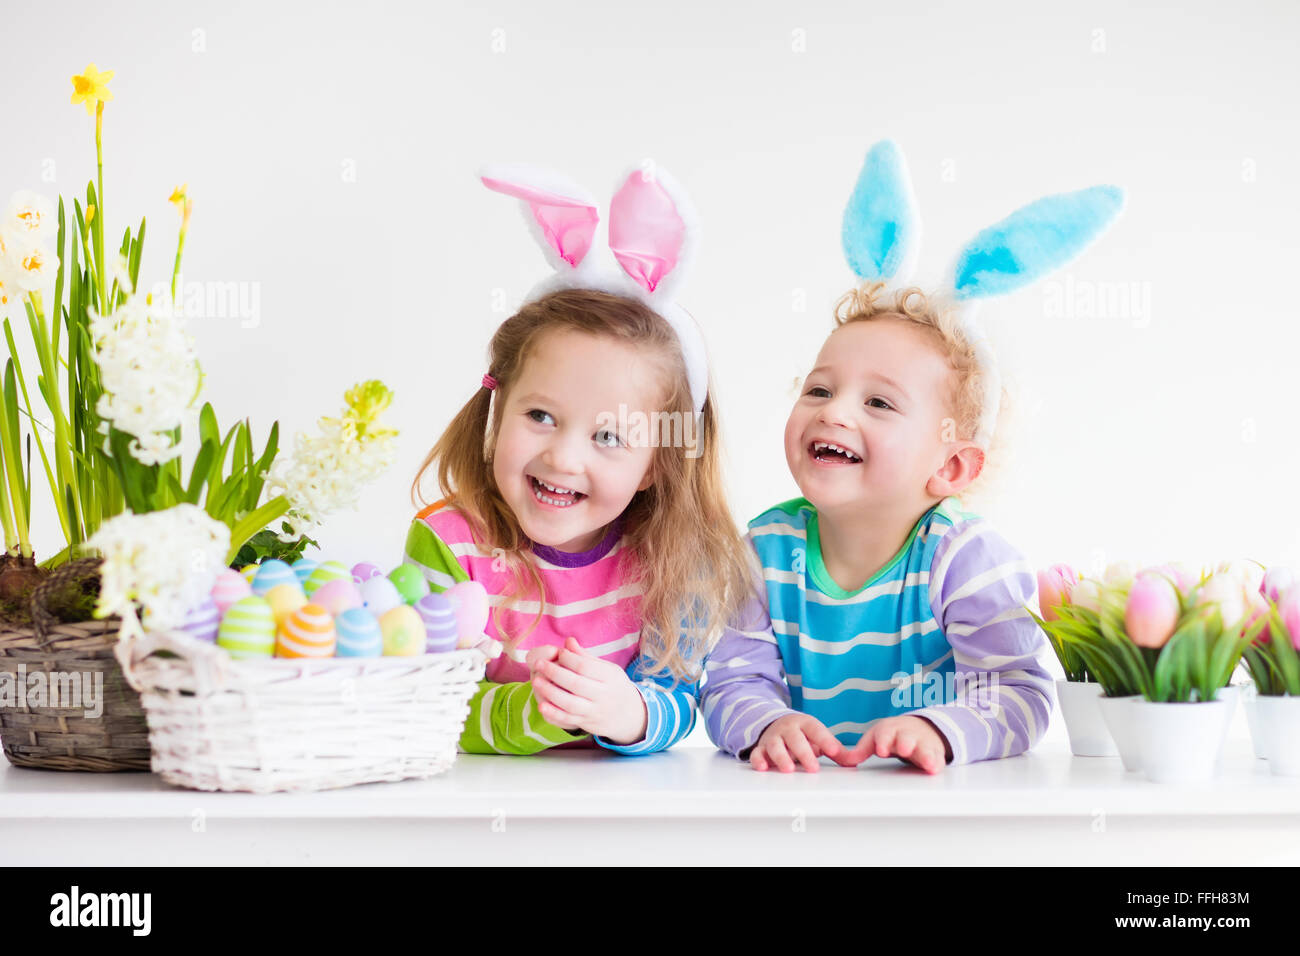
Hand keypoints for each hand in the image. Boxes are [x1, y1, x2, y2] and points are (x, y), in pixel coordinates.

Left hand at [528, 638, 647, 743]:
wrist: (630, 716)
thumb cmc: (614, 687)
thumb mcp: (607, 669)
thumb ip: (586, 657)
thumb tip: (568, 641)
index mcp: (610, 677)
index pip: (585, 666)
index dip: (568, 658)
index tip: (559, 652)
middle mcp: (604, 695)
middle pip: (576, 684)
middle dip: (554, 673)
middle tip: (539, 664)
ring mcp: (595, 712)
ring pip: (570, 704)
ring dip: (550, 692)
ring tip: (536, 681)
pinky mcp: (587, 724)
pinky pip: (568, 721)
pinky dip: (553, 714)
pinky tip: (541, 705)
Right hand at [749, 713, 849, 772]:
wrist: (776, 724)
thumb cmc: (802, 735)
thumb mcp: (818, 737)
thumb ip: (835, 749)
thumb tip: (854, 761)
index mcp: (805, 724)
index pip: (816, 730)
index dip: (825, 740)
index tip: (834, 751)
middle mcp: (788, 729)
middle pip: (795, 739)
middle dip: (804, 753)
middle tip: (813, 768)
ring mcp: (774, 738)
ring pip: (776, 746)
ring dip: (782, 758)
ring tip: (789, 769)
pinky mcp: (762, 748)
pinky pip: (758, 753)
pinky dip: (759, 760)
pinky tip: (763, 768)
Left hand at [844, 715, 949, 774]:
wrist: (920, 727)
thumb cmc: (893, 735)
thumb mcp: (877, 738)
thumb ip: (862, 750)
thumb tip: (845, 762)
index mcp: (890, 731)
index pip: (885, 733)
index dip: (884, 741)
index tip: (881, 750)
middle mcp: (907, 736)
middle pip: (906, 739)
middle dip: (905, 743)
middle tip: (903, 749)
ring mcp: (922, 744)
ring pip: (924, 748)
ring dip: (925, 754)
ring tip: (926, 763)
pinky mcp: (934, 754)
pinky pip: (937, 758)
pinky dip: (937, 763)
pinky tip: (936, 769)